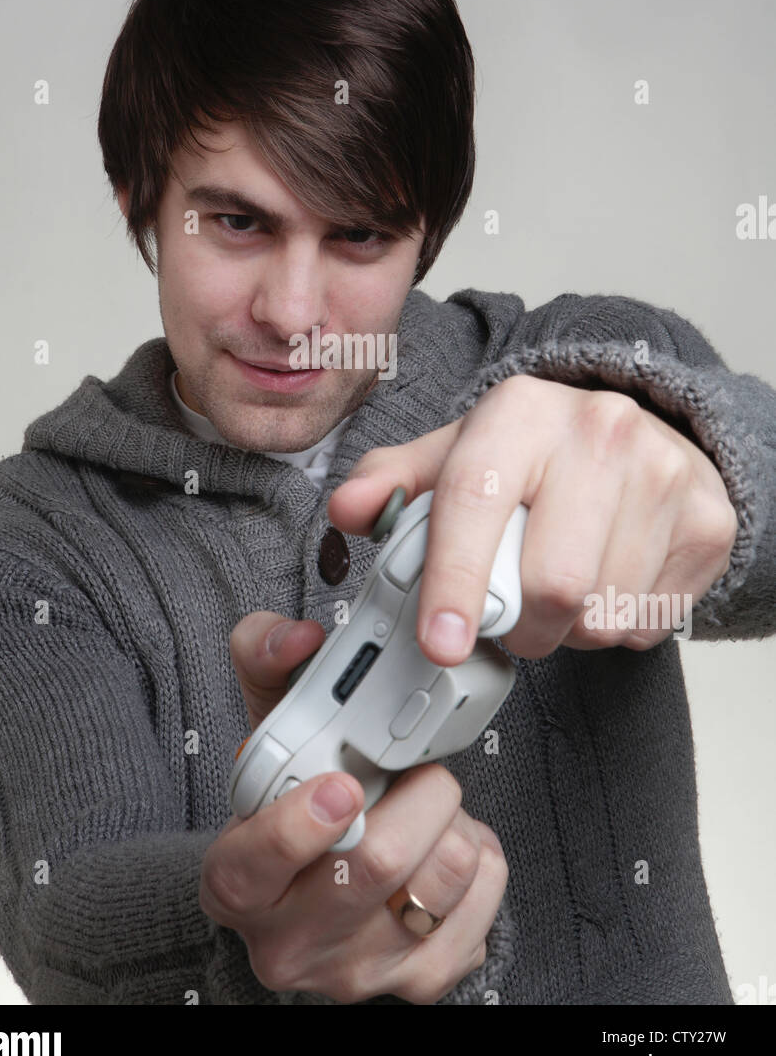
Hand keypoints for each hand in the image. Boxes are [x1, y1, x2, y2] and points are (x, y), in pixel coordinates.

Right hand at [204, 611, 507, 1003]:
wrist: (315, 894)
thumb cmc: (295, 806)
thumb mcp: (268, 731)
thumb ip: (267, 663)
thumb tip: (297, 638)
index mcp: (236, 883)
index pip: (252, 868)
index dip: (298, 827)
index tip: (341, 785)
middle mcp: (291, 941)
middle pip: (375, 865)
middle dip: (414, 795)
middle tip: (412, 769)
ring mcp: (359, 972)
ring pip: (439, 878)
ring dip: (451, 821)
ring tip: (425, 808)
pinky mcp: (421, 982)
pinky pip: (483, 899)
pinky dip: (479, 852)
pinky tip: (444, 844)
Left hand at [327, 375, 738, 662]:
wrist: (644, 434)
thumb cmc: (536, 457)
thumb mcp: (457, 455)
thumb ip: (393, 483)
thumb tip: (349, 510)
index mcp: (520, 411)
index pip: (476, 501)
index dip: (454, 581)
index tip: (441, 644)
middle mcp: (600, 430)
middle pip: (551, 582)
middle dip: (519, 627)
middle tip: (508, 618)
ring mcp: (664, 474)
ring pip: (601, 613)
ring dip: (568, 630)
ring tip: (560, 588)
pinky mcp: (707, 522)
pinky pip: (648, 621)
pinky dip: (617, 624)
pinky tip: (607, 582)